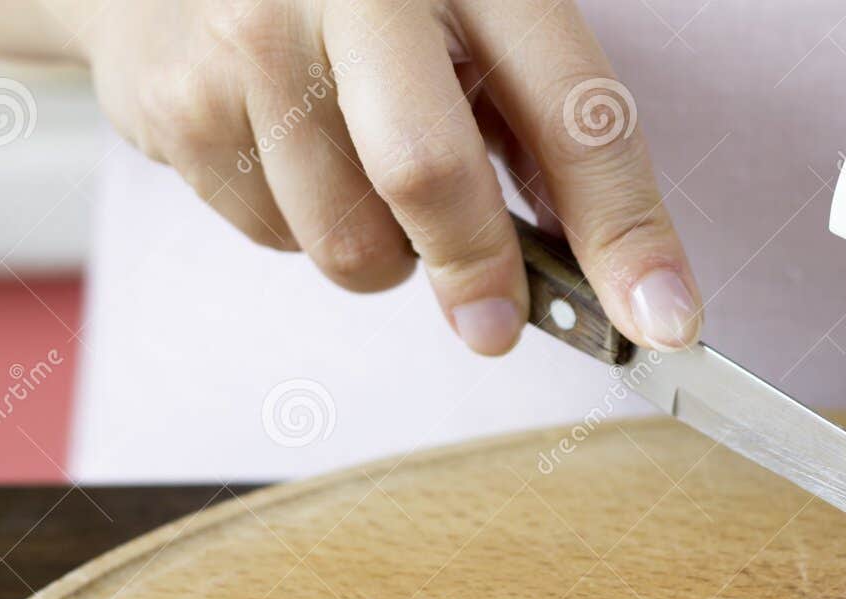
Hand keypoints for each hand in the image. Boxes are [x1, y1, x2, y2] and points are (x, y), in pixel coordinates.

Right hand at [49, 0, 702, 353]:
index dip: (627, 231)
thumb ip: (530, 120)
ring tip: (365, 178)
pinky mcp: (181, 107)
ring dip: (383, 255)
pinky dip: (303, 230)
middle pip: (430, 176)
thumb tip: (604, 263)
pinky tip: (293, 157)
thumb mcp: (465, 18)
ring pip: (350, 242)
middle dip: (478, 273)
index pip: (572, 111)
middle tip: (495, 321)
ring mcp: (255, 42)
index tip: (664, 319)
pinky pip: (276, 239)